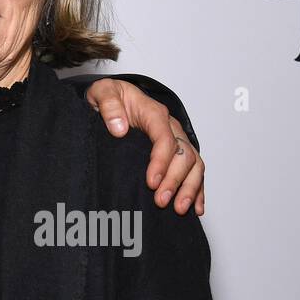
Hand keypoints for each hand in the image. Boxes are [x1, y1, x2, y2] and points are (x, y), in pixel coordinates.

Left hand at [84, 78, 205, 215]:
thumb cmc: (110, 95)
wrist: (113, 96)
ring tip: (179, 208)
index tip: (151, 182)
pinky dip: (197, 189)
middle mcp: (170, 126)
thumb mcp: (102, 91)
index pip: (164, 138)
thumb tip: (119, 128)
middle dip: (175, 180)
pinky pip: (194, 170)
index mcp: (153, 113)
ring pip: (194, 164)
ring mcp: (175, 139)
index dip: (161, 161)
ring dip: (189, 188)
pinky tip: (195, 207)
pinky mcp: (175, 151)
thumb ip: (109, 105)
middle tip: (161, 201)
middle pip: (183, 154)